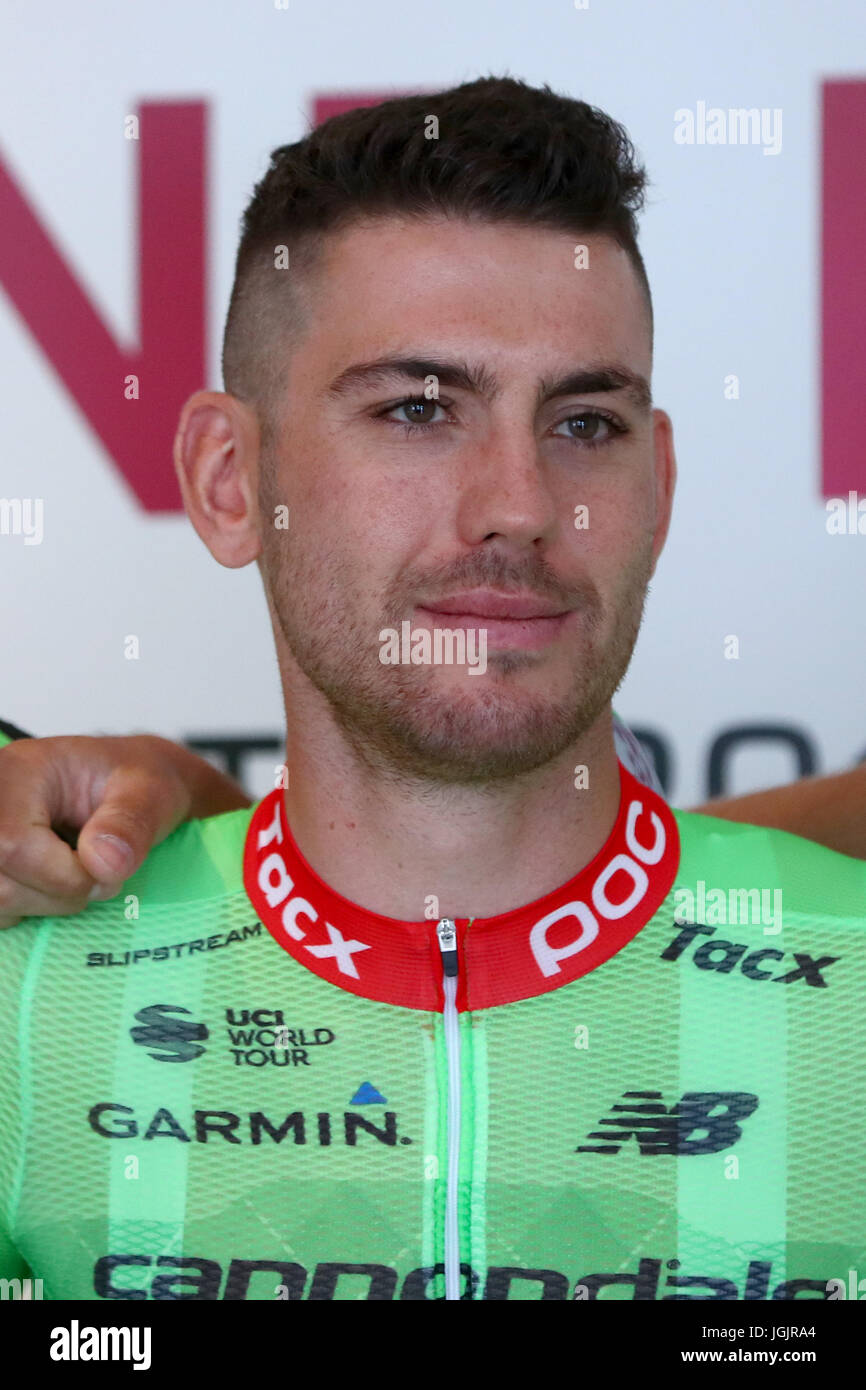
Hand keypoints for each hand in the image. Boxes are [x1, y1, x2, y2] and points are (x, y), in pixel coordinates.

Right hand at [0, 734, 250, 925]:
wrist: (129, 785)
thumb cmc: (138, 782)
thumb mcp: (151, 791)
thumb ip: (131, 823)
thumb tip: (103, 864)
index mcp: (20, 772)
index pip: (13, 843)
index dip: (64, 877)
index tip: (108, 873)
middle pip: (1, 880)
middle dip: (59, 893)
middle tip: (100, 872)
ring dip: (48, 903)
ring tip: (79, 871)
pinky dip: (31, 906)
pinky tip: (53, 878)